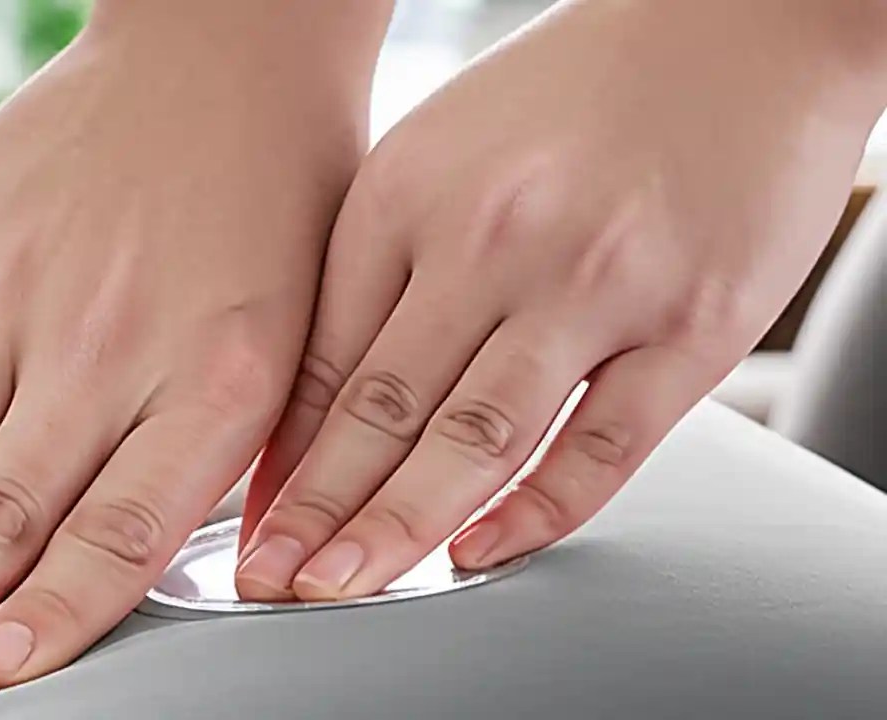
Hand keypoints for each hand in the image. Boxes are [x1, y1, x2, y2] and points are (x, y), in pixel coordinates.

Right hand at [0, 2, 386, 697]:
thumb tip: (250, 577)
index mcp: (217, 374)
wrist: (226, 51)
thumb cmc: (283, 195)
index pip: (119, 529)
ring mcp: (16, 290)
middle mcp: (108, 342)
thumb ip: (268, 452)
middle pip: (4, 512)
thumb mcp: (314, 328)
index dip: (51, 615)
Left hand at [236, 0, 886, 600]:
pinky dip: (539, 513)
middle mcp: (493, 238)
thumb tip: (321, 402)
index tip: (250, 522)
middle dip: (315, 511)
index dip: (278, 455)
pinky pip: (604, 447)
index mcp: (411, 196)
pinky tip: (484, 550)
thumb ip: (377, 272)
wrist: (739, 22)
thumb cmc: (577, 91)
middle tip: (271, 580)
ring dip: (400, 527)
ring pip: (477, 438)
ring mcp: (595, 282)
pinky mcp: (693, 323)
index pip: (322, 356)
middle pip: (383, 407)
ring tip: (347, 587)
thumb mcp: (439, 154)